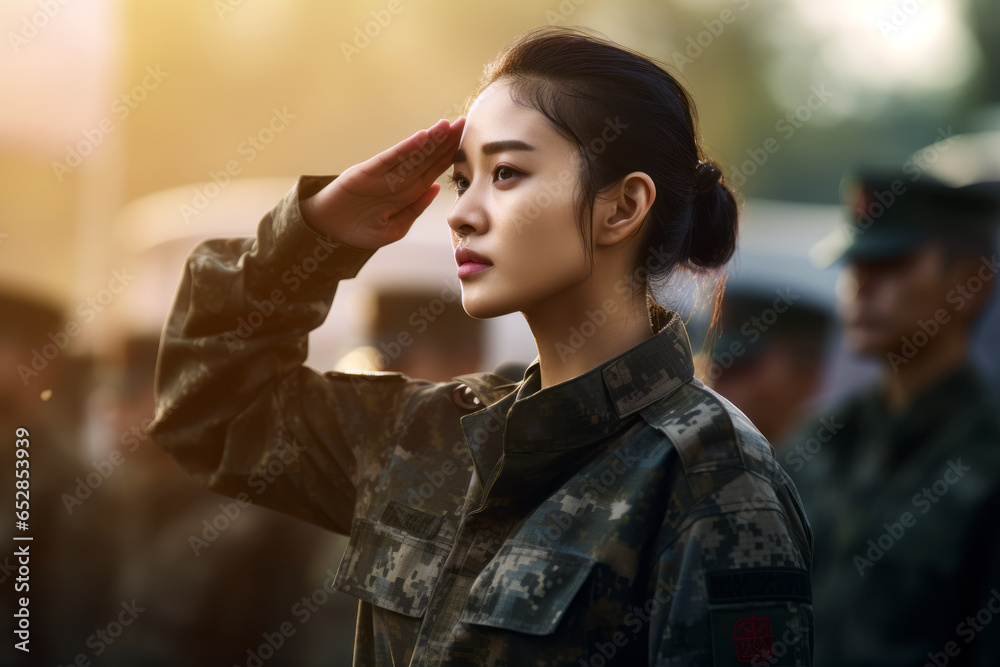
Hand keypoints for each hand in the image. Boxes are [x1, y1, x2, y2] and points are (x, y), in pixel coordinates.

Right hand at [301, 117, 464, 249]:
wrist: (327, 233)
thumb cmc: (359, 231)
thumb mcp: (394, 228)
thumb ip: (414, 209)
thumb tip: (435, 188)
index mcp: (406, 193)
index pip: (432, 170)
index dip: (448, 156)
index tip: (466, 141)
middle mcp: (397, 180)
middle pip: (426, 158)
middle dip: (445, 142)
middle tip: (463, 123)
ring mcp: (382, 174)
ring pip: (412, 154)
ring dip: (430, 140)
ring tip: (447, 125)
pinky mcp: (366, 172)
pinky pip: (390, 158)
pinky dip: (406, 148)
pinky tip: (422, 137)